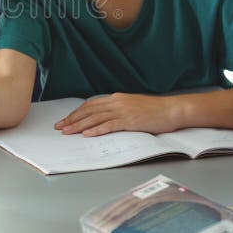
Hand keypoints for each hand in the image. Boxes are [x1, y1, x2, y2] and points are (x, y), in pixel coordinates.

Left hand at [54, 93, 180, 136]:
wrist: (172, 109)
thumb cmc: (154, 110)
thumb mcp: (132, 106)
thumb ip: (118, 110)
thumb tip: (104, 118)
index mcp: (116, 98)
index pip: (90, 105)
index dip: (76, 112)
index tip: (66, 120)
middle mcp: (117, 102)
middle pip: (89, 111)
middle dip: (72, 119)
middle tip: (60, 127)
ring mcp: (123, 111)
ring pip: (95, 118)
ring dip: (79, 125)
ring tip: (67, 132)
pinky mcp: (130, 121)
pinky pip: (109, 125)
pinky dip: (97, 130)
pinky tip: (87, 134)